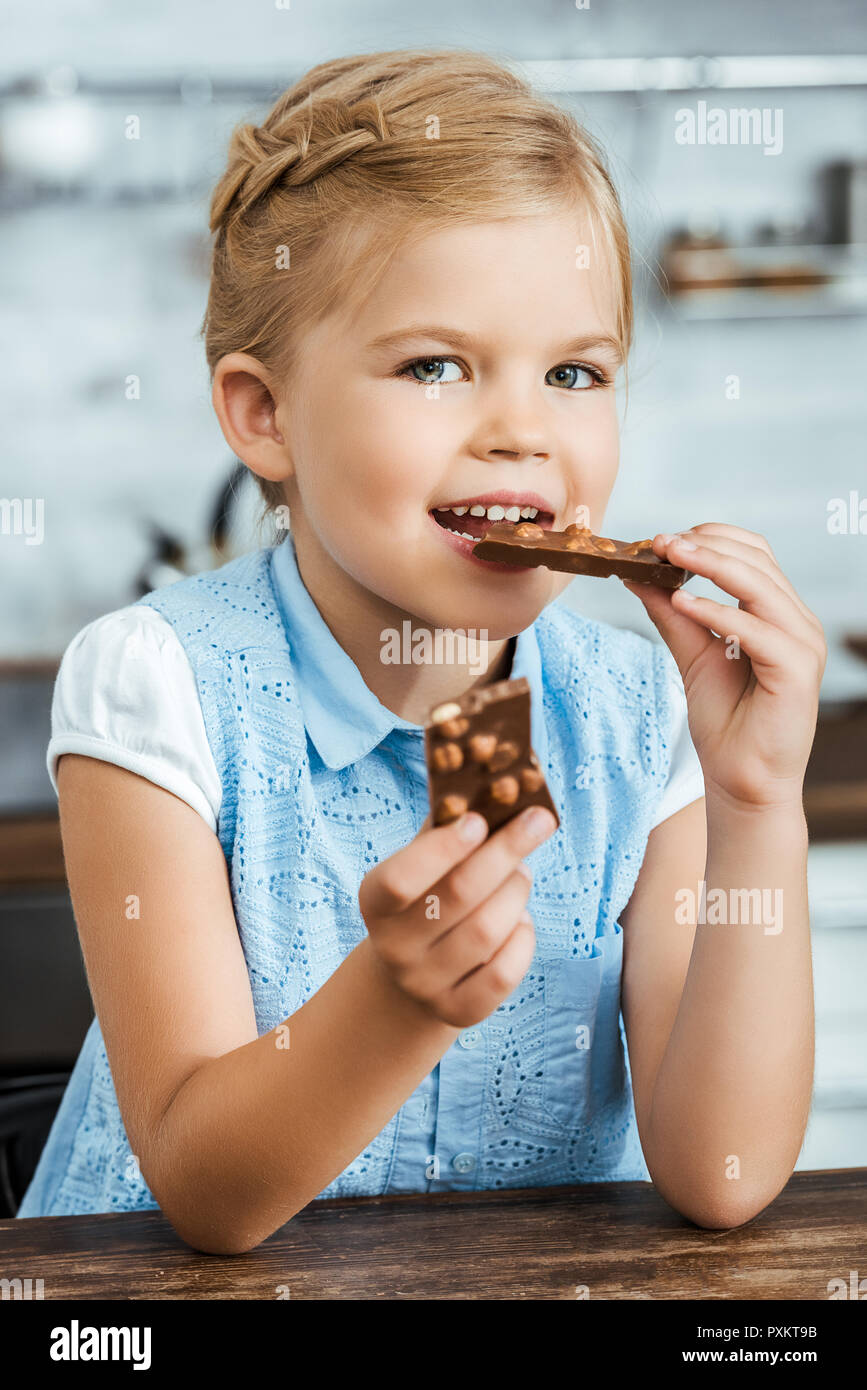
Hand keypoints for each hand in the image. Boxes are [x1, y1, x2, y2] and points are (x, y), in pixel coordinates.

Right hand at [358, 805, 557, 1027]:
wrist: (410, 978)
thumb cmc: (425, 900)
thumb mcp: (420, 864)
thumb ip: (443, 829)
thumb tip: (489, 787)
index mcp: (375, 901)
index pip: (401, 878)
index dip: (443, 848)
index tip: (481, 819)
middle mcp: (394, 947)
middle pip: (459, 896)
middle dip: (506, 852)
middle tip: (537, 822)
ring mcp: (425, 985)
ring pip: (488, 931)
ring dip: (516, 891)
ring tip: (521, 874)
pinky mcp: (459, 1012)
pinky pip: (505, 971)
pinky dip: (523, 936)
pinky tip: (519, 920)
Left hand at [622, 523, 826, 810]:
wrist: (742, 782)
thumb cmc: (724, 722)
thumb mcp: (692, 654)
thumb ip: (672, 614)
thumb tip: (637, 574)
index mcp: (778, 613)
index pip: (753, 554)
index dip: (710, 538)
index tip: (662, 539)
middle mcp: (797, 622)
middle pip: (758, 560)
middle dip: (705, 545)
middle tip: (659, 541)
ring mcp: (803, 644)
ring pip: (760, 586)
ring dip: (710, 565)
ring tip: (667, 556)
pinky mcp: (798, 671)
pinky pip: (756, 630)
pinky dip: (717, 611)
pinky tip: (682, 601)